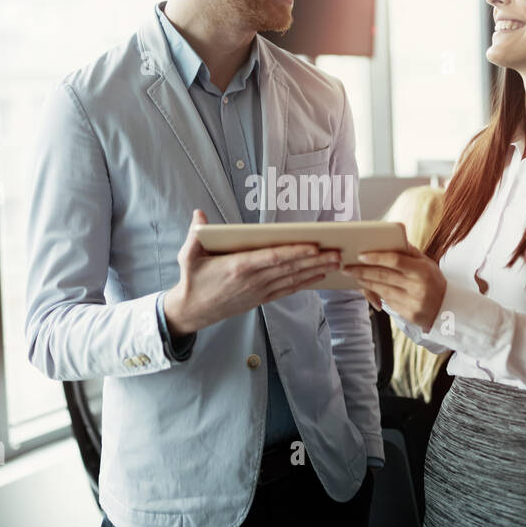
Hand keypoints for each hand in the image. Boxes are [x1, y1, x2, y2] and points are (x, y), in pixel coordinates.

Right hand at [163, 210, 340, 336]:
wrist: (192, 311)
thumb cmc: (192, 281)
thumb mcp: (187, 256)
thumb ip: (195, 235)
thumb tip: (199, 215)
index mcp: (238, 267)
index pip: (272, 257)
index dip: (294, 252)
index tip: (313, 246)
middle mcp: (252, 280)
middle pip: (289, 269)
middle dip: (315, 261)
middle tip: (337, 253)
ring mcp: (258, 291)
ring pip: (292, 280)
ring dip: (316, 271)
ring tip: (335, 262)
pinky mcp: (260, 299)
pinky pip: (287, 290)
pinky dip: (305, 283)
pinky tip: (319, 276)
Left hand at [343, 244, 446, 329]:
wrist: (449, 309)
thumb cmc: (434, 281)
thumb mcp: (427, 264)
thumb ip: (410, 252)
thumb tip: (393, 238)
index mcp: (422, 270)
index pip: (396, 260)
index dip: (377, 257)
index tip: (361, 255)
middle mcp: (417, 287)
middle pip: (384, 276)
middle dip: (362, 271)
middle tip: (347, 267)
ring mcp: (412, 302)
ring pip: (381, 290)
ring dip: (365, 282)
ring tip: (353, 275)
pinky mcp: (408, 314)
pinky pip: (387, 301)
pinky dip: (375, 293)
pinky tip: (367, 286)